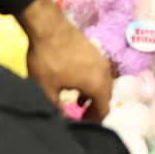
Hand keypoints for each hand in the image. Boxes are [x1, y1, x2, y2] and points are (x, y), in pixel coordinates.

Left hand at [19, 0, 112, 118]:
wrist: (47, 26)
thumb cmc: (48, 60)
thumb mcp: (48, 89)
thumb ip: (57, 109)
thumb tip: (65, 121)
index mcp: (98, 84)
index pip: (105, 111)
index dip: (96, 122)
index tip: (84, 127)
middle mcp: (105, 72)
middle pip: (106, 98)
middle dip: (96, 110)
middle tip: (82, 118)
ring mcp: (101, 59)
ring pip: (103, 84)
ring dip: (94, 95)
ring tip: (79, 104)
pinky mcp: (95, 51)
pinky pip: (99, 72)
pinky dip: (92, 82)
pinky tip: (77, 84)